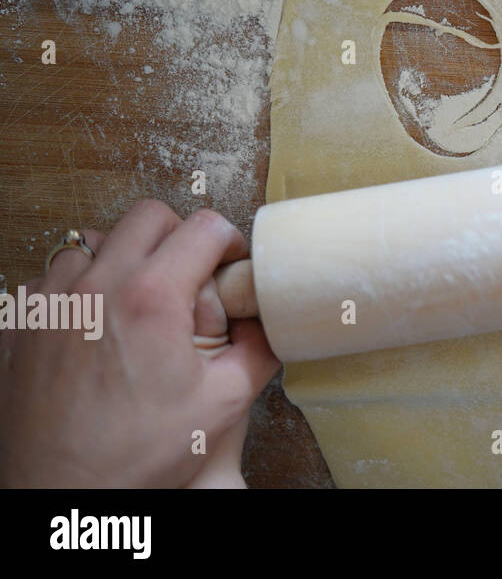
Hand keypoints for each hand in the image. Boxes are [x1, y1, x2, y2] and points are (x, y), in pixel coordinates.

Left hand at [0, 201, 279, 487]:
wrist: (57, 493)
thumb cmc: (134, 454)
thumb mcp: (222, 404)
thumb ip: (259, 351)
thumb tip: (269, 322)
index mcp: (152, 297)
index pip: (204, 228)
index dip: (229, 242)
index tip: (231, 266)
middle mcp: (97, 286)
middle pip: (148, 217)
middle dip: (178, 236)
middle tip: (190, 275)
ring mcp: (52, 301)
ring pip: (92, 240)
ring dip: (122, 257)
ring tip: (137, 299)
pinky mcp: (20, 323)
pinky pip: (51, 278)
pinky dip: (76, 287)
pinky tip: (93, 323)